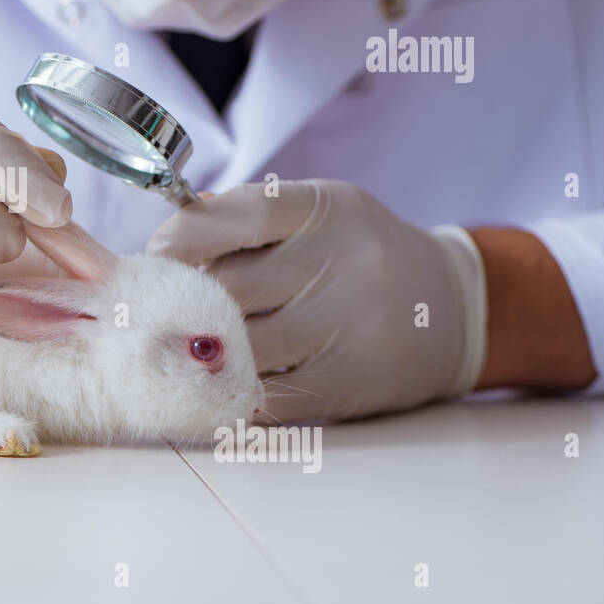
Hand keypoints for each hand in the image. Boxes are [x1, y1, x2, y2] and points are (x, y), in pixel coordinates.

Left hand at [146, 179, 486, 422]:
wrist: (449, 309)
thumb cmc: (351, 254)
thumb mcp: (312, 215)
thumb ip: (240, 220)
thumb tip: (159, 249)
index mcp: (326, 209)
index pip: (239, 215)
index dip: (182, 237)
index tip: (157, 255)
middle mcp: (344, 263)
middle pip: (230, 287)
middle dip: (181, 301)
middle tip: (154, 310)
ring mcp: (349, 327)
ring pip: (241, 347)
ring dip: (199, 351)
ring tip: (179, 346)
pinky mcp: (348, 384)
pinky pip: (265, 395)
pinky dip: (228, 390)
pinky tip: (213, 381)